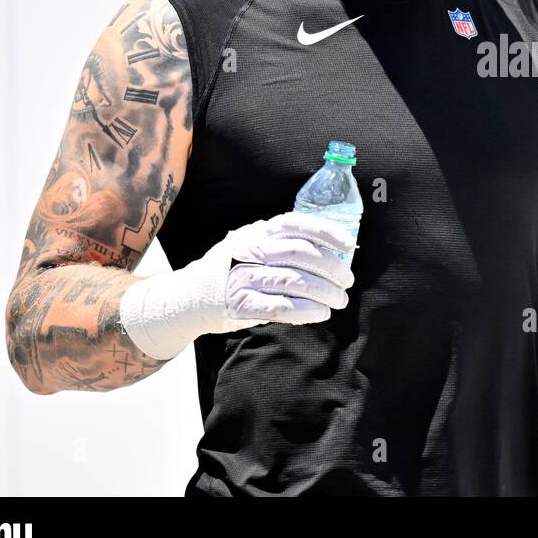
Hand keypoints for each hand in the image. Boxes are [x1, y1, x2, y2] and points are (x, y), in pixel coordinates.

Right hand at [223, 210, 356, 325]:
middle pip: (301, 254)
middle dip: (332, 268)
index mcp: (258, 233)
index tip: (349, 245)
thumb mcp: (250, 243)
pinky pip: (281, 307)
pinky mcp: (240, 304)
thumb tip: (327, 247)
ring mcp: (243, 277)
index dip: (326, 232)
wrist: (188, 296)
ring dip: (324, 292)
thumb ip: (280, 241)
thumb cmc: (231, 268)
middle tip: (347, 281)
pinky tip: (320, 313)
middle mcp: (250, 250)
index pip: (297, 224)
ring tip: (339, 300)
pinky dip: (305, 311)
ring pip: (295, 282)